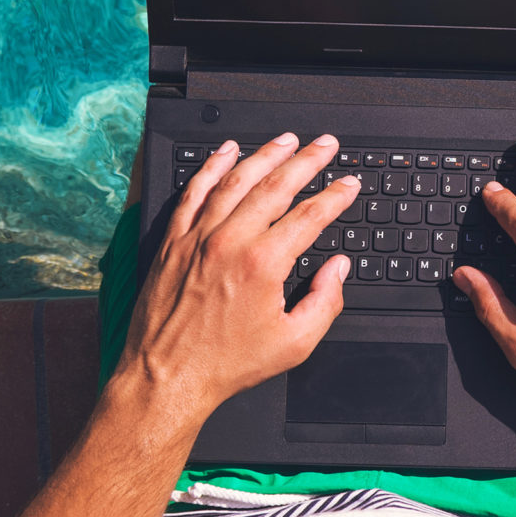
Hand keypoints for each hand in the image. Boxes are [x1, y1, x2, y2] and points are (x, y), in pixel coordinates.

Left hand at [112, 132, 359, 426]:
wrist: (166, 376)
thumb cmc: (225, 365)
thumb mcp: (293, 344)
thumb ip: (325, 302)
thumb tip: (338, 269)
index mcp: (263, 264)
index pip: (310, 215)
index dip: (335, 195)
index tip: (348, 184)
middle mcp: (229, 242)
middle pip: (276, 185)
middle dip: (306, 160)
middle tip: (325, 144)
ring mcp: (197, 237)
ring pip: (235, 180)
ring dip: (264, 154)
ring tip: (285, 140)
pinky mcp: (173, 241)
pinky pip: (194, 191)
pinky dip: (211, 166)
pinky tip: (225, 152)